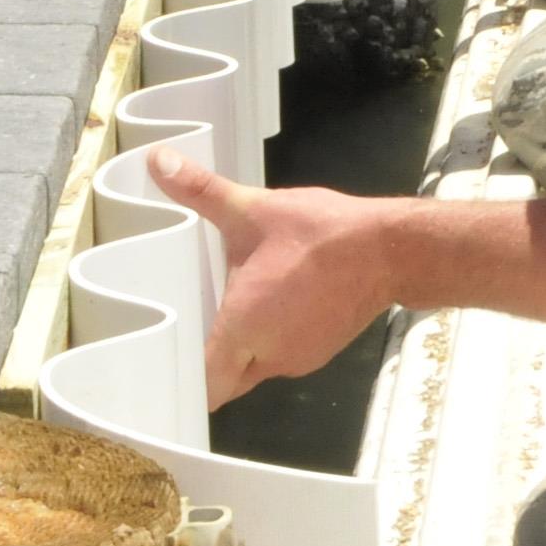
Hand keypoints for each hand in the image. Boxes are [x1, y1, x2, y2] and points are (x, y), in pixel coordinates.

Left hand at [149, 146, 394, 404]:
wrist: (389, 250)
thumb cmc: (317, 235)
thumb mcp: (254, 208)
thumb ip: (201, 190)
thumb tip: (156, 159)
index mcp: (243, 329)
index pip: (202, 386)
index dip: (178, 381)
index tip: (161, 361)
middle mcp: (268, 357)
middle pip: (224, 382)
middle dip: (204, 364)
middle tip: (182, 331)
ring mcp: (297, 359)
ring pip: (252, 369)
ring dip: (238, 351)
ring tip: (219, 313)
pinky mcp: (319, 351)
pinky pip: (280, 357)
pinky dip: (268, 341)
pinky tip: (265, 306)